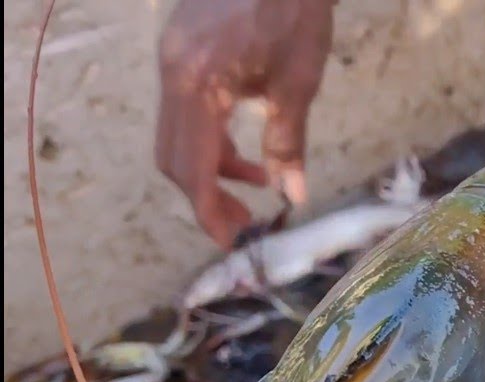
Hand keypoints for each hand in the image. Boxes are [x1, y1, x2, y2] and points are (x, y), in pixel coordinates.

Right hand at [155, 0, 333, 248]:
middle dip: (206, 195)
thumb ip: (288, 143)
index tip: (232, 241)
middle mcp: (171, 73)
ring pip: (178, 135)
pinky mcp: (181, 52)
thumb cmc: (294, 11)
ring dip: (213, 168)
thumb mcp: (298, 84)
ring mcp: (171, 60)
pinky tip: (248, 146)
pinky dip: (212, 138)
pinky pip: (185, 110)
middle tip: (246, 221)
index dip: (207, 211)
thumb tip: (292, 195)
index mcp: (195, 84)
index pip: (190, 167)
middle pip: (173, 157)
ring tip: (260, 181)